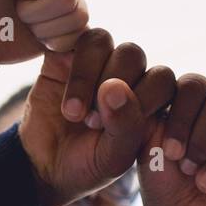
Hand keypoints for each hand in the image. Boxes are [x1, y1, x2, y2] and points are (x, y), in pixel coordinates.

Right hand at [20, 30, 175, 205]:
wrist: (44, 169)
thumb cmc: (87, 165)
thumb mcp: (113, 157)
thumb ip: (125, 126)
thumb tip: (115, 86)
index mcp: (147, 97)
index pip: (162, 78)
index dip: (148, 98)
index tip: (123, 134)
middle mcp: (123, 73)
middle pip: (132, 54)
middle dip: (115, 87)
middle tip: (92, 124)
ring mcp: (92, 61)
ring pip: (102, 40)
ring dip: (88, 75)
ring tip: (75, 113)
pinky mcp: (61, 55)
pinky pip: (69, 37)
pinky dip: (69, 62)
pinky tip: (62, 92)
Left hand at [138, 78, 205, 205]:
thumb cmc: (161, 180)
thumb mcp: (138, 145)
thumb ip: (127, 113)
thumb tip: (110, 85)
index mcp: (181, 94)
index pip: (182, 80)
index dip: (175, 114)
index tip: (163, 151)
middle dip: (192, 128)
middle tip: (178, 161)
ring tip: (195, 176)